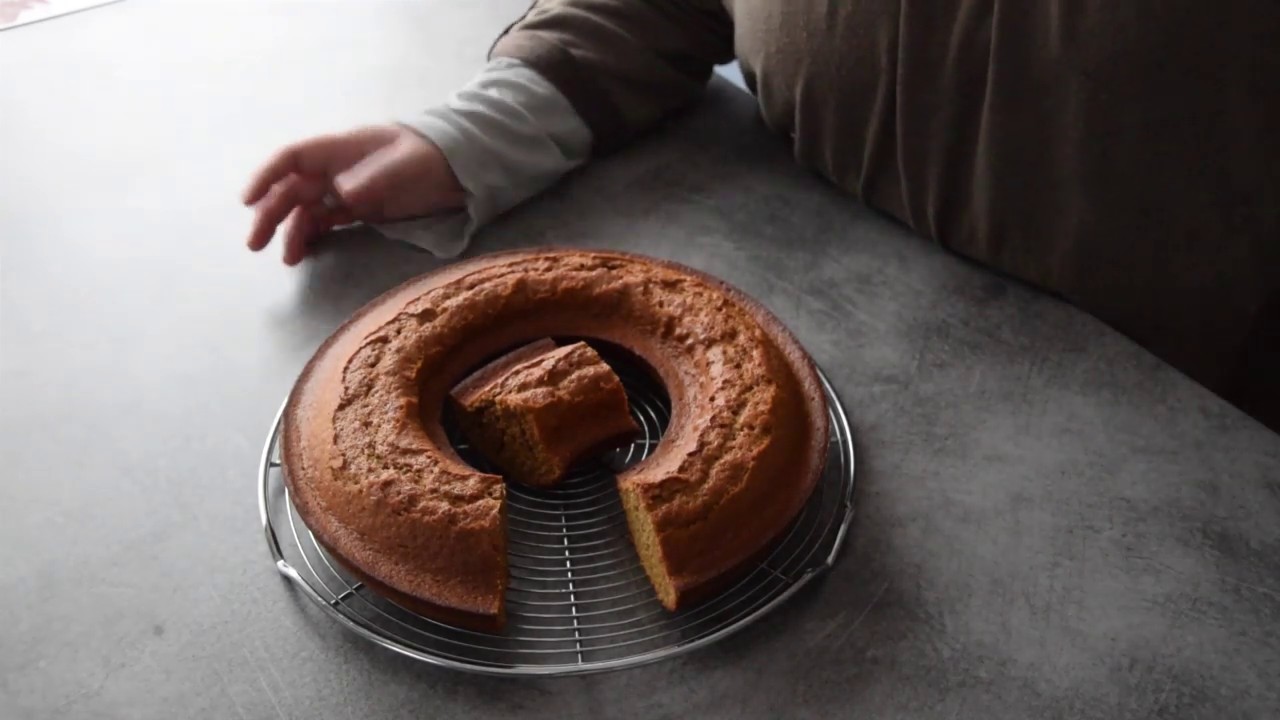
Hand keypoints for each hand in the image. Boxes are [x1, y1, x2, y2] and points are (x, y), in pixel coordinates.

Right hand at [242, 125, 466, 264]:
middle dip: (271, 214)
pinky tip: (304, 253)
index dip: (267, 176)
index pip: (293, 158)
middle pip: (293, 189)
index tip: (248, 201)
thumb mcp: (404, 165)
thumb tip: (341, 192)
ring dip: (291, 231)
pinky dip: (312, 236)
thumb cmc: (430, 157)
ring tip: (286, 260)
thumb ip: (373, 178)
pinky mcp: (360, 208)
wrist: (459, 168)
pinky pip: (326, 221)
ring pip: (307, 210)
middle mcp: (337, 168)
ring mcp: (347, 189)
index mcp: (341, 149)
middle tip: (255, 244)